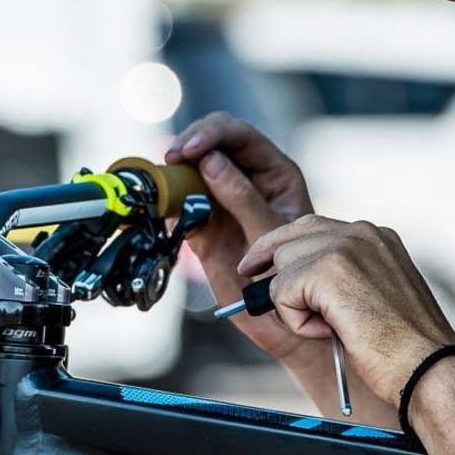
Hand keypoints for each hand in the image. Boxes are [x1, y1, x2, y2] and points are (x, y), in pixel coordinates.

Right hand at [166, 113, 314, 360]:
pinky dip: (168, 198)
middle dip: (190, 143)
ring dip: (175, 169)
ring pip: (193, 167)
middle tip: (171, 160)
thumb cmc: (293, 276)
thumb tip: (210, 162)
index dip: (213, 134)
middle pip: (213, 141)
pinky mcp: (204, 222)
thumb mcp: (271, 233)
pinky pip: (182, 200)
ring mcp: (224, 198)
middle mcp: (249, 178)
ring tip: (163, 182)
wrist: (282, 320)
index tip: (190, 150)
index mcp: (275, 173)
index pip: (241, 137)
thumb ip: (243, 197)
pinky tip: (161, 204)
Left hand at [239, 215, 454, 403]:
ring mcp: (345, 247)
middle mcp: (361, 233)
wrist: (428, 367)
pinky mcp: (327, 270)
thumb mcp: (375, 296)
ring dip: (294, 305)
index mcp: (375, 237)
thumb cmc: (407, 347)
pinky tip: (330, 333)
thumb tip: (289, 280)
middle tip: (256, 294)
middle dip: (274, 272)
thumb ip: (343, 279)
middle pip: (289, 238)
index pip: (311, 227)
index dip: (280, 247)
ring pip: (282, 267)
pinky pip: (280, 292)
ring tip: (331, 329)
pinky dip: (296, 322)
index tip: (257, 265)